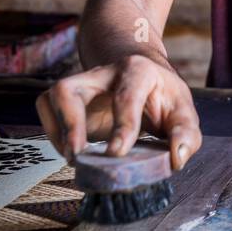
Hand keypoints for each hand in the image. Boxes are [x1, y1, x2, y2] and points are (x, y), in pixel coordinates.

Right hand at [36, 53, 201, 169]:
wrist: (141, 74)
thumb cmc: (161, 96)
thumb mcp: (182, 110)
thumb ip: (185, 134)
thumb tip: (177, 159)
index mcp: (138, 71)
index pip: (126, 96)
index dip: (122, 126)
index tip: (116, 153)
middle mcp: (103, 72)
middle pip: (70, 89)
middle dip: (70, 124)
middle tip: (79, 156)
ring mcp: (81, 82)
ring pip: (53, 96)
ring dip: (57, 130)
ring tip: (74, 157)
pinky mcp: (67, 95)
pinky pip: (46, 108)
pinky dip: (53, 133)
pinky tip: (70, 151)